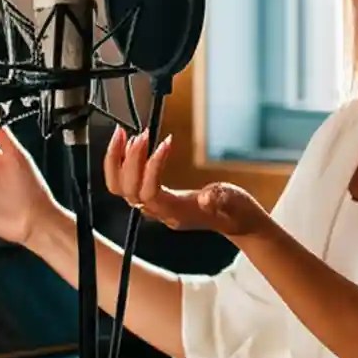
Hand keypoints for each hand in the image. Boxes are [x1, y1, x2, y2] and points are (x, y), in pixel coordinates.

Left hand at [104, 126, 267, 237]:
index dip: (151, 168)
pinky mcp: (155, 199)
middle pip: (128, 191)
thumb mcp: (235, 202)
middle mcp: (161, 212)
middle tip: (139, 134)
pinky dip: (124, 164)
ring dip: (118, 161)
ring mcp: (155, 207)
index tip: (166, 142)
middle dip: (128, 161)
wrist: (239, 223)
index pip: (150, 193)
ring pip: (122, 188)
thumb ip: (221, 199)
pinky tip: (129, 145)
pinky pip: (128, 184)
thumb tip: (207, 198)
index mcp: (177, 213)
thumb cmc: (237, 211)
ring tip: (124, 134)